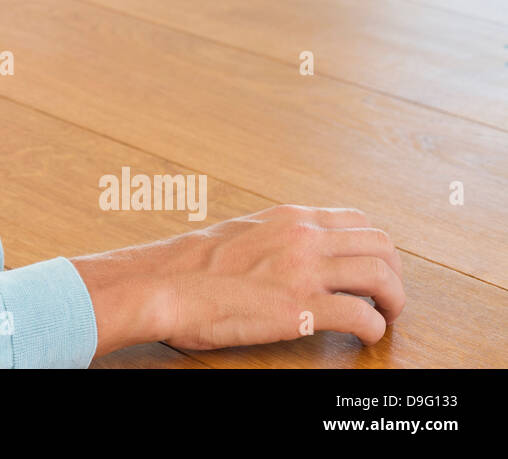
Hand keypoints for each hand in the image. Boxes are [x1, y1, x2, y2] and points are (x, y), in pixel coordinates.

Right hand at [70, 204, 404, 358]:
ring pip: (382, 277)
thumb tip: (287, 252)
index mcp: (288, 218)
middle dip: (394, 273)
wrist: (161, 285)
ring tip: (386, 317)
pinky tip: (364, 336)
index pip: (357, 222)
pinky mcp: (301, 308)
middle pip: (381, 245)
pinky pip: (362, 316)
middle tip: (387, 297)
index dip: (375, 248)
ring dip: (394, 301)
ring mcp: (304, 271)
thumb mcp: (238, 233)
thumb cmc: (187, 266)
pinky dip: (374, 329)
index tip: (372, 268)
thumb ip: (272, 237)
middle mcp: (303, 237)